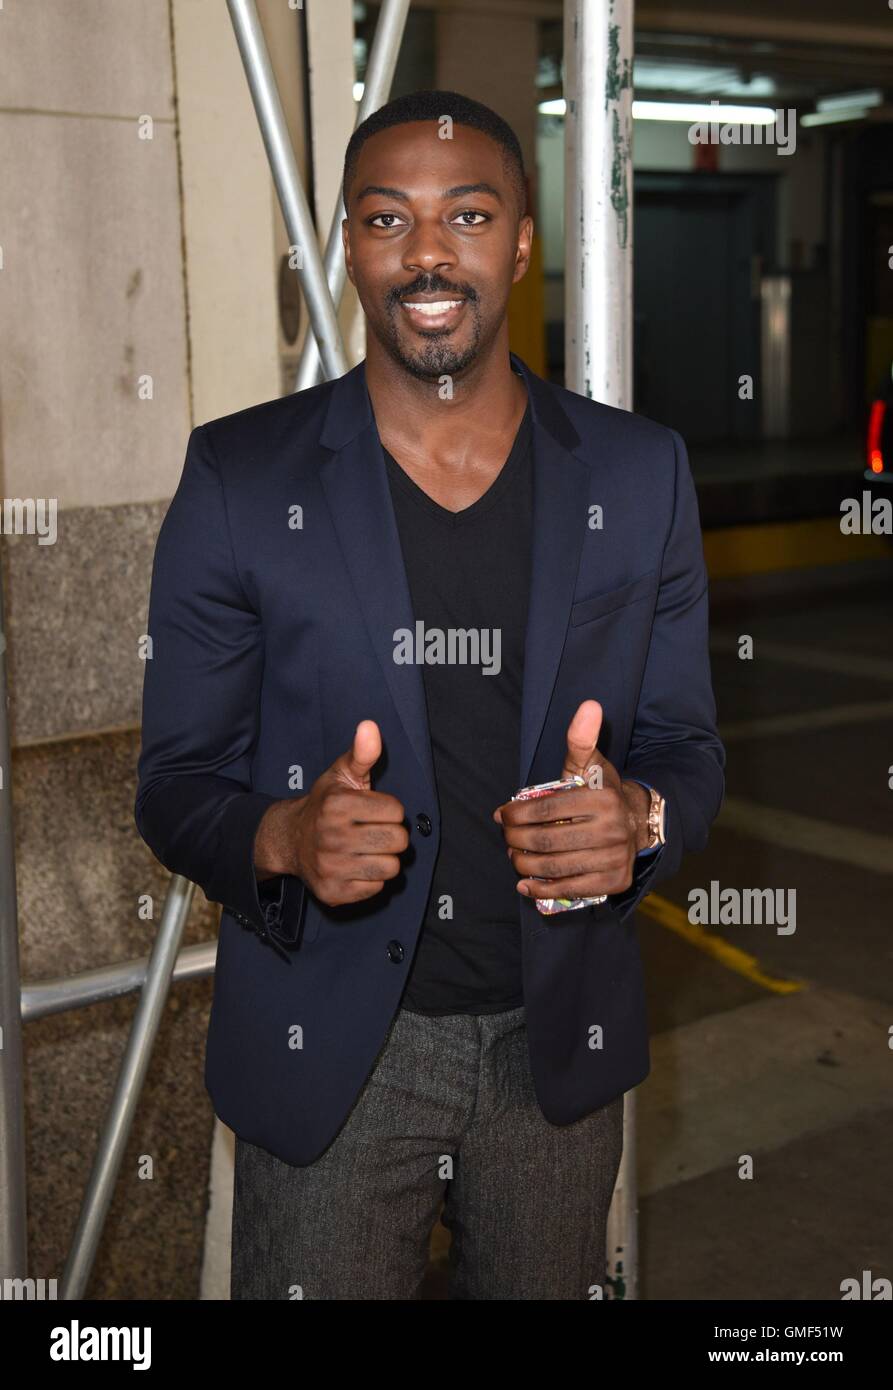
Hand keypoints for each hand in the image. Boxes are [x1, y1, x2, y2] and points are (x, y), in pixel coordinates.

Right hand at [253, 720, 408, 906]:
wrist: (290, 840)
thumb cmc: (325, 804)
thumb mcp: (342, 774)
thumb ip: (362, 752)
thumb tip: (370, 726)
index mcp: (337, 805)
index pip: (397, 811)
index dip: (389, 809)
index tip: (371, 810)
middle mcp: (332, 837)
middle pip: (398, 841)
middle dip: (391, 834)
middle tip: (373, 830)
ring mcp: (331, 867)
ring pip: (391, 868)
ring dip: (384, 858)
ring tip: (366, 848)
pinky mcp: (333, 892)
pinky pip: (376, 889)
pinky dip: (371, 879)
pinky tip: (355, 866)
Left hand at [493, 700, 650, 901]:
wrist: (637, 822)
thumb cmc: (601, 792)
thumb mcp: (590, 764)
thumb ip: (581, 738)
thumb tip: (588, 704)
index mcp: (602, 800)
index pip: (545, 808)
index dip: (515, 813)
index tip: (501, 814)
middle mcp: (611, 831)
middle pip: (546, 839)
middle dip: (516, 840)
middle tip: (506, 838)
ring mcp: (614, 859)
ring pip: (555, 866)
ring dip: (524, 865)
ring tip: (514, 858)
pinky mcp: (614, 882)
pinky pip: (571, 890)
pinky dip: (542, 889)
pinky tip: (525, 884)